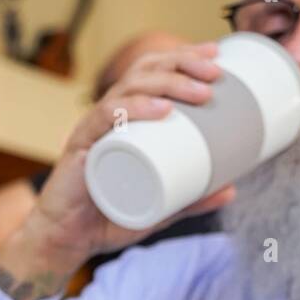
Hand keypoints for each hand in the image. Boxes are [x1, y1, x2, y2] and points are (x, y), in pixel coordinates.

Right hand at [0, 43, 236, 299]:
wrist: (67, 242)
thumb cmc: (108, 217)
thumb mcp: (160, 208)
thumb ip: (192, 198)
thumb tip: (232, 190)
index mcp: (126, 120)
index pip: (152, 73)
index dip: (182, 59)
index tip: (215, 57)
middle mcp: (109, 116)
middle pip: (143, 71)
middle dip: (181, 64)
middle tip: (214, 71)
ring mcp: (94, 129)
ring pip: (128, 88)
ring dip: (167, 83)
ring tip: (199, 92)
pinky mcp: (81, 147)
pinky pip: (105, 118)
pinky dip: (133, 109)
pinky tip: (160, 109)